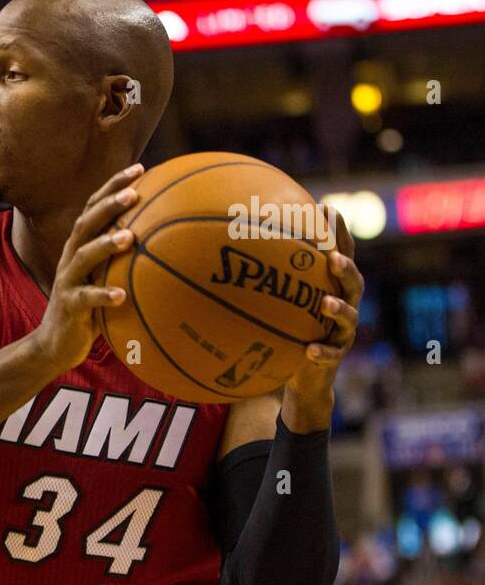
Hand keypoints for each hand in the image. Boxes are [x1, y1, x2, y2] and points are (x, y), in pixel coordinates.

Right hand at [29, 164, 143, 371]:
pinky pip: (86, 298)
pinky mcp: (69, 306)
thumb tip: (172, 246)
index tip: (140, 168)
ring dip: (105, 245)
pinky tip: (122, 295)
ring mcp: (68, 281)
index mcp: (80, 246)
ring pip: (83, 256)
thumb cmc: (90, 310)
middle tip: (134, 193)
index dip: (113, 186)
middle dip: (108, 205)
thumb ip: (126, 260)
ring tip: (129, 237)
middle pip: (86, 223)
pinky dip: (103, 295)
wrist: (54, 344)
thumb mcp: (105, 278)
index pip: (93, 207)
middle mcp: (70, 257)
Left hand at [284, 205, 363, 431]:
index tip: (328, 209)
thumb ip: (269, 278)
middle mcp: (345, 304)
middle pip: (353, 282)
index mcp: (333, 286)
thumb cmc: (291, 330)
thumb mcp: (282, 303)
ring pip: (349, 317)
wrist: (305, 375)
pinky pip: (330, 354)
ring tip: (325, 303)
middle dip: (345, 267)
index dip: (338, 233)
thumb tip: (231, 247)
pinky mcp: (336, 355)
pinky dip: (321, 351)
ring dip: (339, 308)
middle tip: (332, 257)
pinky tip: (308, 350)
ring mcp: (343, 331)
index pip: (341, 255)